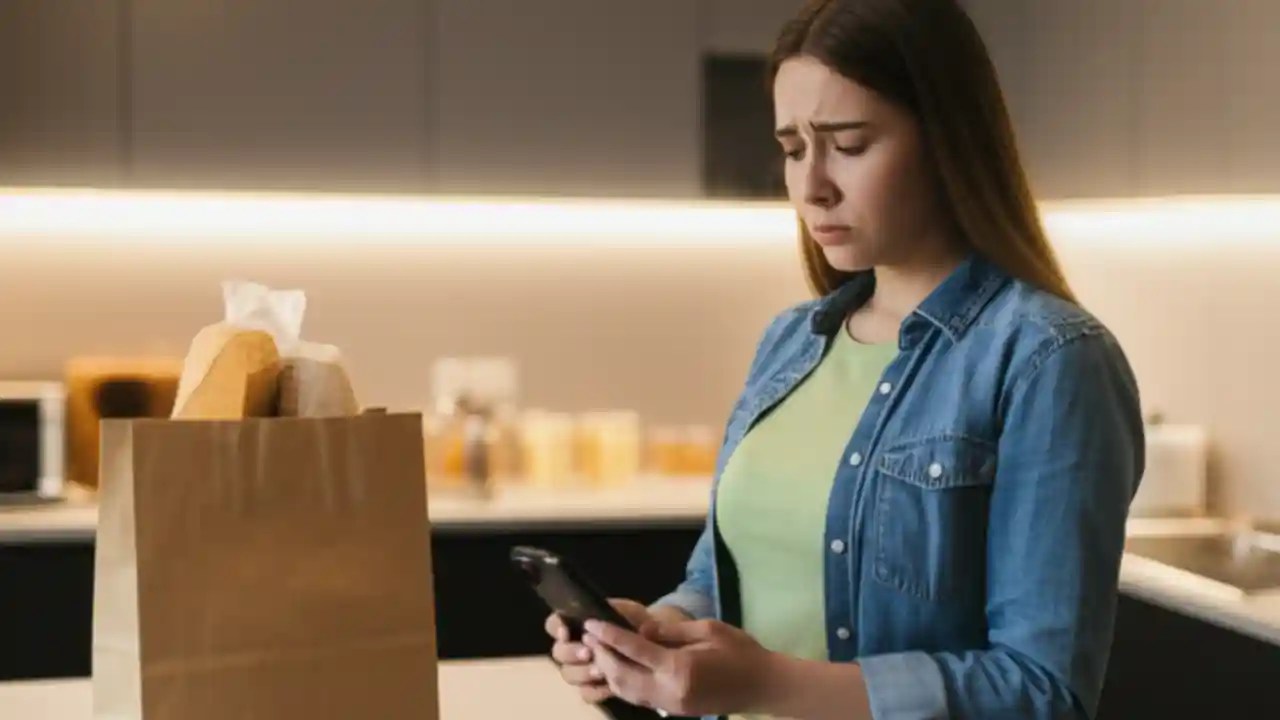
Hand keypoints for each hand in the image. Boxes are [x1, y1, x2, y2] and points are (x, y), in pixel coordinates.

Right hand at [545, 599, 659, 704]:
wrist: (649, 647)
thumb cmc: (637, 624)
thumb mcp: (636, 613)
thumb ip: (633, 615)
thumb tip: (643, 628)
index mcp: (577, 623)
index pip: (554, 624)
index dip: (556, 628)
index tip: (566, 632)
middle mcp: (574, 645)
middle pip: (558, 652)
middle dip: (571, 653)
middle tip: (588, 653)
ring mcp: (581, 668)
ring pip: (568, 674)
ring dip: (582, 673)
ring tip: (602, 671)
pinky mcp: (592, 687)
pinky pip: (585, 693)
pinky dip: (595, 691)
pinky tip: (610, 688)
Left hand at [582, 617, 778, 716]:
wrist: (763, 686)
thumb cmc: (740, 651)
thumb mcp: (708, 629)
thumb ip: (671, 630)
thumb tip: (641, 629)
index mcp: (679, 667)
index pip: (633, 650)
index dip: (609, 636)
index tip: (591, 623)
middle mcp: (669, 690)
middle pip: (622, 675)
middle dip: (602, 655)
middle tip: (588, 636)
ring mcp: (670, 705)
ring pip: (626, 691)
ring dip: (608, 672)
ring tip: (597, 651)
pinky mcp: (673, 711)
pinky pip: (639, 698)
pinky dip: (623, 684)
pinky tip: (617, 669)